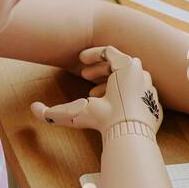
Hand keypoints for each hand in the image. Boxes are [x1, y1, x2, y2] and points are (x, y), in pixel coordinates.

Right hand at [31, 46, 163, 134]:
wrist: (132, 136)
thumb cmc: (106, 119)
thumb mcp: (78, 112)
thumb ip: (54, 112)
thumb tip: (34, 109)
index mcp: (126, 66)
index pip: (107, 51)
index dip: (92, 54)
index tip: (80, 59)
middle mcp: (141, 73)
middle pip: (120, 64)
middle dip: (101, 69)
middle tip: (87, 77)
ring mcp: (150, 89)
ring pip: (129, 78)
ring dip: (111, 83)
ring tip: (96, 94)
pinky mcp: (155, 104)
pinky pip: (138, 93)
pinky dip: (125, 95)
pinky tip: (113, 106)